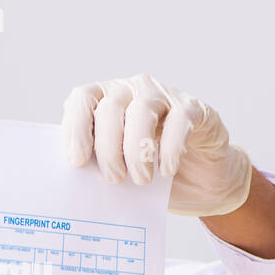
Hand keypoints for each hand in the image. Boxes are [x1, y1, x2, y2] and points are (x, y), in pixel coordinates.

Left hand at [61, 73, 253, 215]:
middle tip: (114, 178)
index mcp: (104, 100)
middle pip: (111, 107)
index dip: (77, 126)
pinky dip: (170, 147)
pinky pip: (179, 120)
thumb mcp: (117, 169)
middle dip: (108, 147)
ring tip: (141, 180)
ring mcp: (163, 95)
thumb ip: (97, 164)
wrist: (197, 185)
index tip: (78, 160)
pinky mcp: (193, 108)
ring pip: (142, 111)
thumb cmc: (148, 173)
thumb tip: (77, 178)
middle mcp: (131, 89)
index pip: (83, 99)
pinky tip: (167, 170)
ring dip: (137, 149)